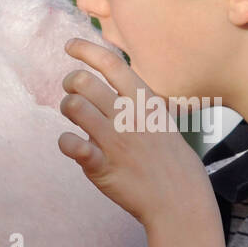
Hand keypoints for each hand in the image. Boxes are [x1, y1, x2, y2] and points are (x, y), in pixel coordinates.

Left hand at [57, 37, 212, 225]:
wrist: (180, 200)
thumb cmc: (170, 160)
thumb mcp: (161, 119)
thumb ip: (137, 101)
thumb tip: (109, 85)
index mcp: (144, 101)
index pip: (111, 63)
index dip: (85, 49)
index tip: (69, 46)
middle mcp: (128, 116)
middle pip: (84, 81)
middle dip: (71, 83)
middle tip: (73, 93)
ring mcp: (114, 141)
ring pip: (74, 106)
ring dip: (67, 108)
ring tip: (75, 118)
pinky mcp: (102, 166)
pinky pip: (71, 144)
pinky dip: (66, 142)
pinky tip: (74, 145)